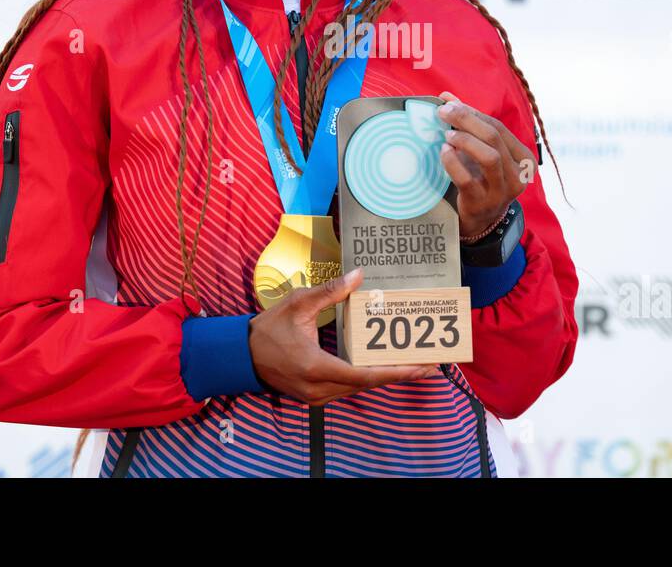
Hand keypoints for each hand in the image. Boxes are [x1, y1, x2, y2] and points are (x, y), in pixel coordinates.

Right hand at [248, 268, 439, 405]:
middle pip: (368, 385)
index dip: (397, 372)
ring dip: (385, 377)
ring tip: (414, 364)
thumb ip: (330, 292)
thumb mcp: (298, 303)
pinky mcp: (314, 396)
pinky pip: (347, 388)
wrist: (240, 356)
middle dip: (400, 374)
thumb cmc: (268, 329)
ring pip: (359, 389)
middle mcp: (320, 388)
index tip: (422, 367)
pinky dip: (366, 378)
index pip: (366, 376)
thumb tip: (358, 276)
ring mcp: (316, 396)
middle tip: (431, 364)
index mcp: (318, 367)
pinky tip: (383, 366)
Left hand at [435, 90, 530, 237]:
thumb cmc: (481, 178)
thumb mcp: (480, 151)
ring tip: (446, 135)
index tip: (449, 104)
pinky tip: (443, 153)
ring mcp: (502, 191)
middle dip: (467, 121)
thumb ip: (468, 125)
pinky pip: (468, 179)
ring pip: (489, 157)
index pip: (499, 127)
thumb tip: (446, 97)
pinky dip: (453, 162)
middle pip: (494, 138)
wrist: (480, 218)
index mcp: (522, 158)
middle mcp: (518, 174)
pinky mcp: (482, 203)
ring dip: (465, 141)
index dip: (473, 113)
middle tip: (444, 113)